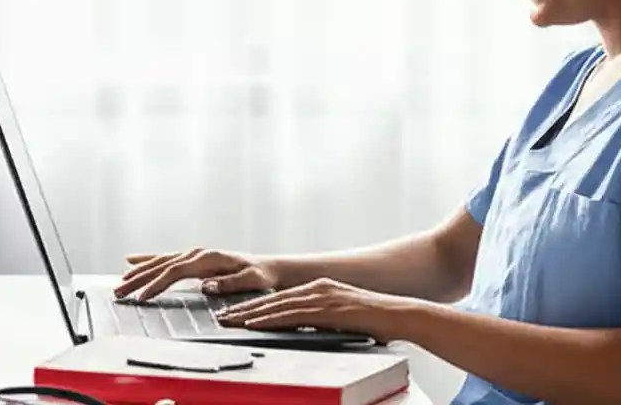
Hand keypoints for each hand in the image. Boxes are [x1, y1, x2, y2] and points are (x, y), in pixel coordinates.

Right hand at [113, 249, 280, 300]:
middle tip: (118, 292)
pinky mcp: (193, 259)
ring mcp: (194, 254)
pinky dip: (147, 259)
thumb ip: (230, 283)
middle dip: (139, 279)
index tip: (141, 297)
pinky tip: (131, 261)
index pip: (175, 270)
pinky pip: (165, 258)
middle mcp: (198, 253)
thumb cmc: (261, 277)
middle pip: (161, 264)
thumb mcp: (252, 281)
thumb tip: (206, 285)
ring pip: (160, 261)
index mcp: (208, 258)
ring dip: (138, 272)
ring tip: (119, 283)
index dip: (157, 284)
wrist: (269, 268)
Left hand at [215, 277, 420, 343]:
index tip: (235, 313)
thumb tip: (302, 332)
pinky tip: (253, 324)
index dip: (255, 306)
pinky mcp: (326, 308)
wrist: (399, 315)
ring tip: (228, 321)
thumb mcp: (340, 319)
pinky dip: (269, 320)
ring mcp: (321, 296)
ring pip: (277, 306)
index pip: (279, 298)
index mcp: (319, 289)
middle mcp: (317, 288)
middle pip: (273, 300)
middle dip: (244, 308)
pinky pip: (291, 315)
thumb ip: (320, 322)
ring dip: (250, 314)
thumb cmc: (374, 322)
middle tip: (221, 316)